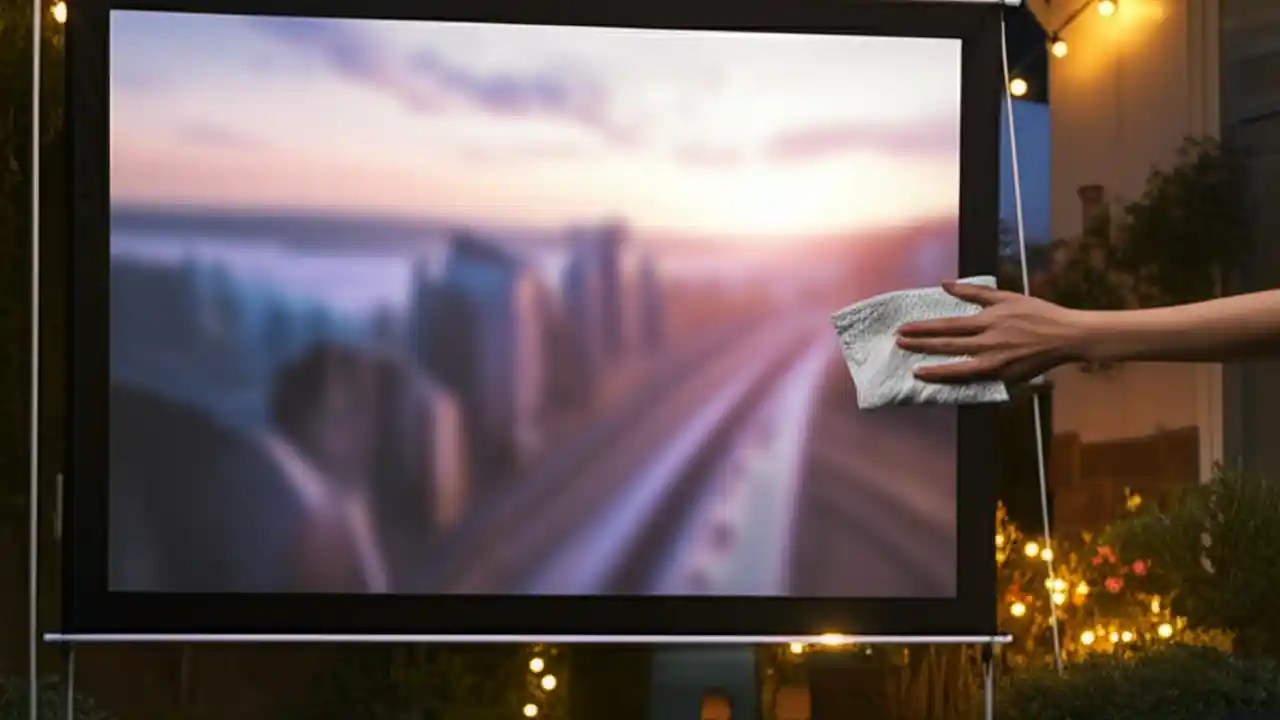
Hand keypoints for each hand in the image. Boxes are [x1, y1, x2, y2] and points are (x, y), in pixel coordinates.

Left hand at [896, 281, 1089, 383]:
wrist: (1065, 336)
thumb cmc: (1037, 313)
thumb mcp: (1005, 297)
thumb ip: (973, 292)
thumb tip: (945, 284)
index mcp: (987, 320)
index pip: (947, 325)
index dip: (924, 328)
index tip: (904, 329)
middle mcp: (988, 342)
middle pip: (947, 346)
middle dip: (921, 346)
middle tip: (900, 345)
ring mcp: (995, 362)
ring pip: (958, 368)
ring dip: (934, 369)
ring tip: (915, 370)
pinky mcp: (1004, 377)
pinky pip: (975, 381)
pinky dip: (957, 382)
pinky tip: (943, 384)